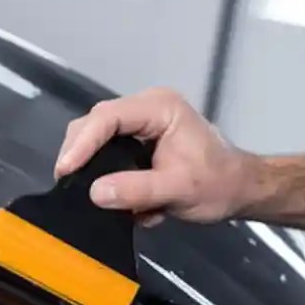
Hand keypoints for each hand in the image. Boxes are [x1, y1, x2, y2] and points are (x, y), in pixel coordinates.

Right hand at [55, 88, 261, 225]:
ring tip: (89, 192)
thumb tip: (94, 192)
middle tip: (67, 185)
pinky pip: (108, 151)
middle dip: (79, 153)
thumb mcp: (178, 190)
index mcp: (160, 108)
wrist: (239, 191)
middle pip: (96, 123)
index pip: (108, 118)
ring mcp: (141, 123)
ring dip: (91, 166)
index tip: (65, 170)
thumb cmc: (218, 185)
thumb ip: (137, 190)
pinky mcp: (138, 140)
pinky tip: (114, 195)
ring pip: (98, 137)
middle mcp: (147, 108)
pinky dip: (105, 172)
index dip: (82, 143)